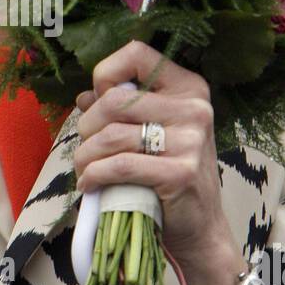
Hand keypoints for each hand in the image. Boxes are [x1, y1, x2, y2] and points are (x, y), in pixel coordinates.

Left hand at [74, 39, 243, 284]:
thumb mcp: (153, 135)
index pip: (137, 54)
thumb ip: (122, 111)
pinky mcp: (179, 172)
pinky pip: (119, 165)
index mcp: (189, 88)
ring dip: (85, 156)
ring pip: (111, 135)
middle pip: (115, 99)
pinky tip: (89, 184)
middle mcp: (194, 108)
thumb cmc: (171, 177)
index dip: (106, 73)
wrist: (200, 230)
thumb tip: (84, 96)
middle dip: (88, 126)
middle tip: (85, 148)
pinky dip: (93, 175)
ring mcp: (190, 140)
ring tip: (84, 170)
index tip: (98, 102)